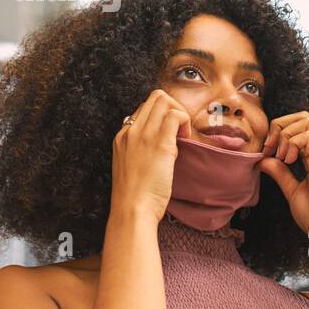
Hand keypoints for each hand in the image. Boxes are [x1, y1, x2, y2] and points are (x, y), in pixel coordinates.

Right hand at [110, 89, 191, 222]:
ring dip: (179, 113)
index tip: (169, 135)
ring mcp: (143, 134)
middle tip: (179, 131)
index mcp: (121, 137)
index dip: (160, 118)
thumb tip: (167, 144)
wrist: (132, 210)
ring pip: (163, 100)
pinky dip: (185, 122)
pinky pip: (175, 115)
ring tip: (182, 136)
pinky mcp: (159, 142)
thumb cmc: (135, 197)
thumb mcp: (132, 167)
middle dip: (172, 108)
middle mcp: (130, 130)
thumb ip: (143, 152)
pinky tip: (186, 140)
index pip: (143, 109)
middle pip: (154, 98)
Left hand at [260, 111, 308, 239]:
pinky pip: (307, 136)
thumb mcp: (293, 191)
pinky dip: (291, 143)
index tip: (267, 153)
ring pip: (304, 120)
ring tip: (279, 156)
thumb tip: (264, 160)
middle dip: (279, 126)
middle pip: (302, 117)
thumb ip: (280, 173)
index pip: (299, 126)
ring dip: (284, 134)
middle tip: (269, 148)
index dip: (278, 133)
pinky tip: (287, 161)